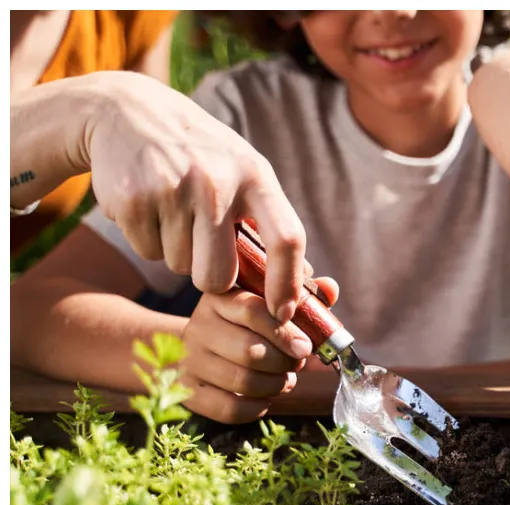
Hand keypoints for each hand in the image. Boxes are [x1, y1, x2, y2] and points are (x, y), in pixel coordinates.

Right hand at [84, 72, 307, 323]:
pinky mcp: (133, 199)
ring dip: (178, 252)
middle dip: (212, 277)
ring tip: (174, 210)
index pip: (287, 240)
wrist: (129, 112)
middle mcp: (216, 183)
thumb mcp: (245, 173)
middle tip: (204, 247)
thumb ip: (271, 225)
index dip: (287, 285)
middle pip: (218, 275)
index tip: (282, 312)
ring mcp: (172, 190)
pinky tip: (150, 205)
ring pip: (180, 267)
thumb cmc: (203, 155)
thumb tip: (304, 287)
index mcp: (255, 176)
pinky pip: (148, 252)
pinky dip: (149, 240)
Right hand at [179, 277, 338, 423]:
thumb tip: (330, 288)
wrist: (195, 349)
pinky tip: (265, 398)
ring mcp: (190, 361)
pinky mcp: (189, 392)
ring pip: (243, 382)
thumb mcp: (269, 301)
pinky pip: (230, 409)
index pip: (252, 311)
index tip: (305, 347)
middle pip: (250, 352)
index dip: (284, 332)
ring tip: (285, 380)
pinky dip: (257, 408)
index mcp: (220, 298)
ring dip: (276, 386)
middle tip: (297, 364)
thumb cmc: (246, 324)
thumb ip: (300, 294)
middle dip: (285, 364)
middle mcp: (199, 327)